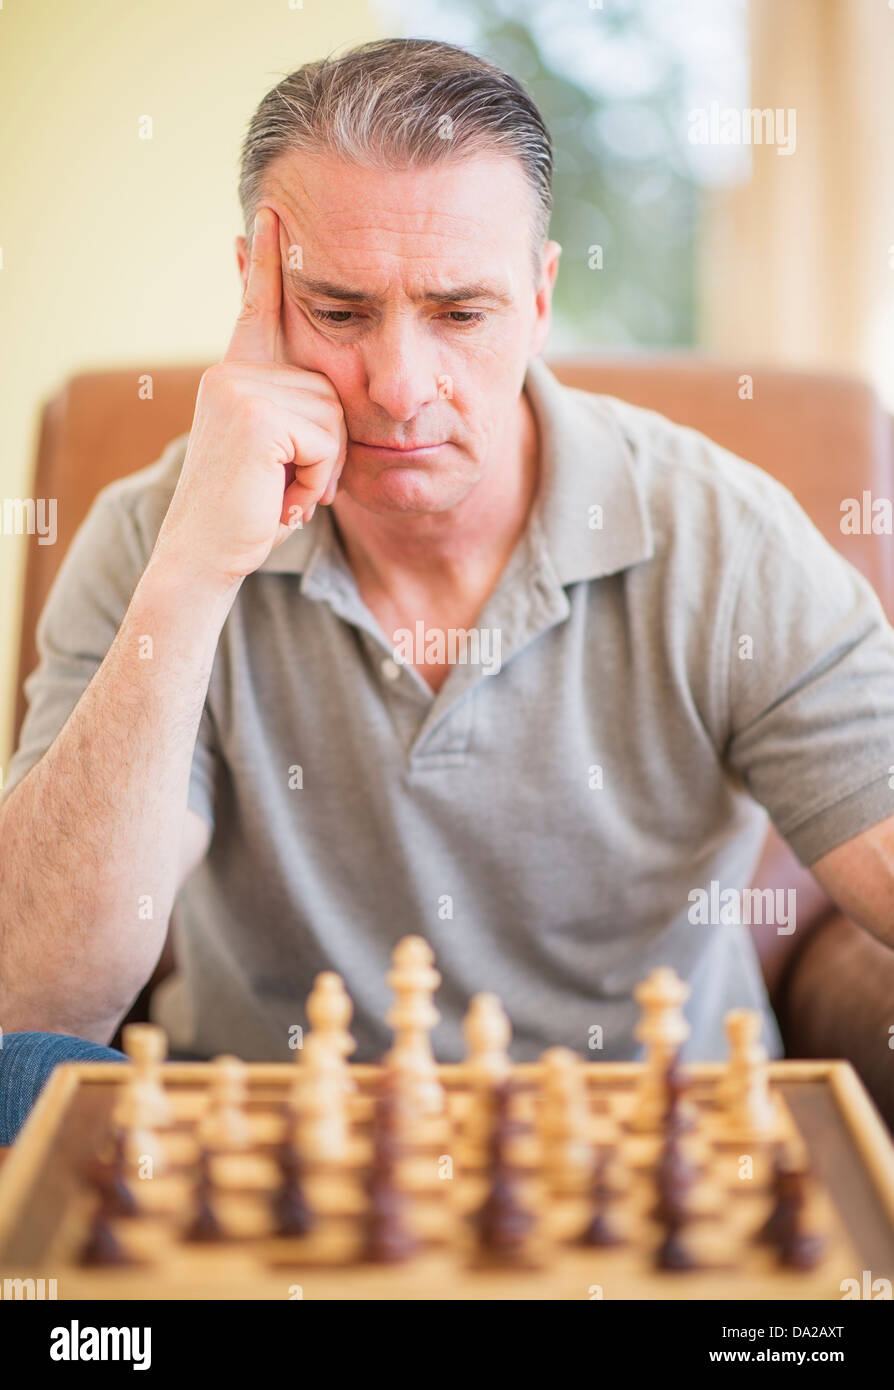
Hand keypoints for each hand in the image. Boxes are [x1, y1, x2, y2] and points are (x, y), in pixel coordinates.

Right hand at [153, 207, 346, 588]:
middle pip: (330, 386)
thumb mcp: (273, 452)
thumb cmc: (246, 511)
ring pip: (333, 415)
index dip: (265, 261)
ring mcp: (241, 388)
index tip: (270, 210)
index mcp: (236, 373)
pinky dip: (317, 478)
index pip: (257, 306)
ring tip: (282, 490)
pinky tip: (283, 496)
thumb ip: (292, 412)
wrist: (205, 553)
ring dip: (322, 468)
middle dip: (326, 448)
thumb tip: (323, 389)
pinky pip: (326, 440)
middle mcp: (233, 370)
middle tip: (288, 484)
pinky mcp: (255, 415)